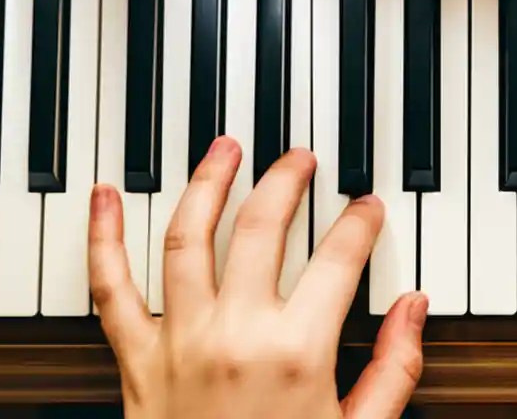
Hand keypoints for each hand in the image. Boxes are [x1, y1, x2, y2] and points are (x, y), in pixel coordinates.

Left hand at [88, 137, 426, 418]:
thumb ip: (395, 368)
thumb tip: (414, 307)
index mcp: (296, 351)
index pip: (338, 257)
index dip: (360, 222)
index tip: (367, 207)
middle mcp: (234, 333)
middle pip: (260, 226)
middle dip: (286, 179)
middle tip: (301, 159)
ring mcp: (179, 341)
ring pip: (187, 237)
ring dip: (206, 182)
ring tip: (224, 148)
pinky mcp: (136, 361)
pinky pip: (110, 288)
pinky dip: (102, 238)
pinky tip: (103, 198)